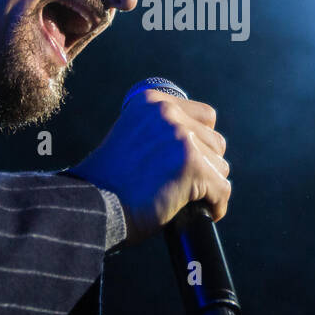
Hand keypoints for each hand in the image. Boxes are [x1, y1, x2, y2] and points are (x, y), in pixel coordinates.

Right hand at [69, 89, 229, 245]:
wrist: (92, 206)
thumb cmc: (108, 184)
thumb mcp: (132, 139)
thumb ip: (160, 133)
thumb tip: (201, 146)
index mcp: (151, 102)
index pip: (205, 116)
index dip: (202, 143)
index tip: (190, 163)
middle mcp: (167, 113)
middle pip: (216, 142)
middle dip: (206, 167)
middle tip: (186, 187)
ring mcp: (181, 138)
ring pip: (221, 167)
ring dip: (209, 187)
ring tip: (187, 200)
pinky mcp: (192, 165)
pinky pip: (222, 190)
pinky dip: (216, 206)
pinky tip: (203, 212)